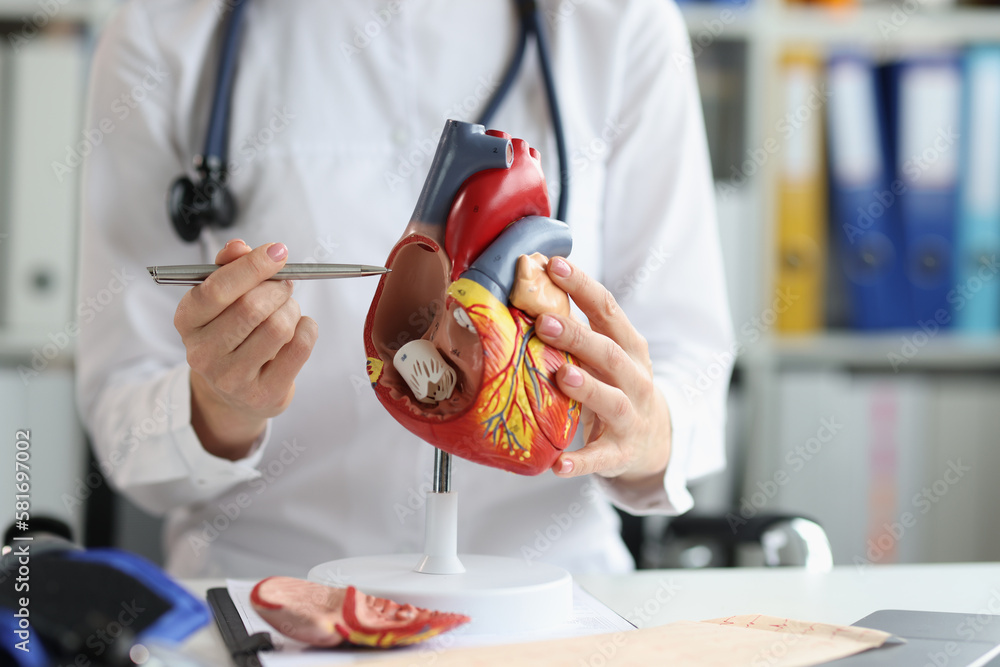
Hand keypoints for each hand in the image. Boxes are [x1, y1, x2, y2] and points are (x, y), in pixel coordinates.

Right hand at [174, 239, 317, 458]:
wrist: (235, 392)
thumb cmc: (231, 333)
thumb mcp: (221, 299)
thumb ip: (229, 267)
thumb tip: (239, 246)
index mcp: (188, 320)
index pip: (217, 289)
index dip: (252, 266)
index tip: (278, 251)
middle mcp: (203, 352)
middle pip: (252, 308)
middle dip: (277, 289)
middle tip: (285, 284)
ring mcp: (232, 378)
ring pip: (279, 327)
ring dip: (292, 309)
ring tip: (287, 310)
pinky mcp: (264, 393)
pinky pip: (300, 348)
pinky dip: (307, 329)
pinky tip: (298, 330)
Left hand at [533, 256, 671, 484]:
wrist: (654, 441)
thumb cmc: (618, 387)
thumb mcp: (608, 354)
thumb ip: (578, 328)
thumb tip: (532, 287)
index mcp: (629, 347)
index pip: (607, 310)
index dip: (582, 286)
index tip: (555, 265)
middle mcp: (635, 379)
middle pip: (609, 353)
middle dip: (578, 336)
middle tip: (544, 322)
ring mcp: (631, 416)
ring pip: (612, 400)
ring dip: (588, 388)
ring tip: (563, 377)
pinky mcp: (621, 452)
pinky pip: (600, 458)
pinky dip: (580, 462)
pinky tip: (558, 465)